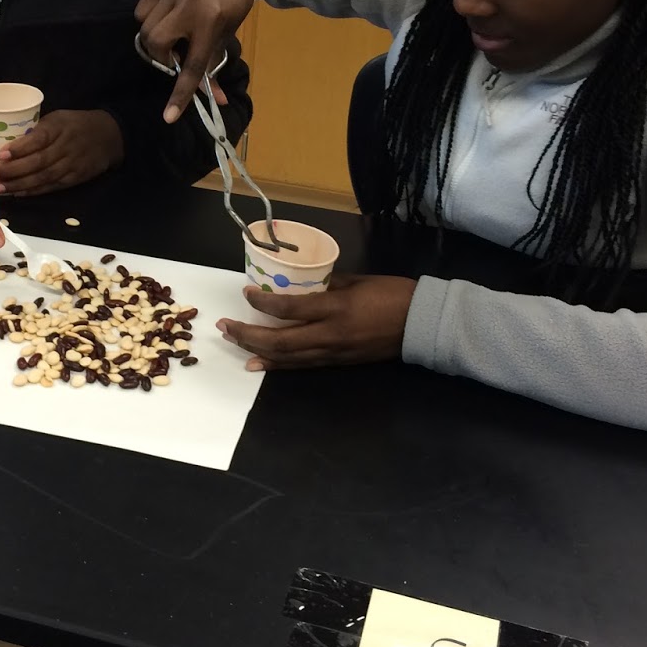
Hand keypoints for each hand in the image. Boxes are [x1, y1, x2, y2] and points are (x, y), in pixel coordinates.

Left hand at [0, 109, 123, 195]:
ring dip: (19, 184)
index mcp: (60, 127)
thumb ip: (38, 130)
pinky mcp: (75, 178)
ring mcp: (72, 165)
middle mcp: (66, 147)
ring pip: (43, 177)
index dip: (20, 148)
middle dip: (13, 170)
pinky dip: (33, 191)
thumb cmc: (77, 124)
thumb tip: (8, 141)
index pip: (39, 139)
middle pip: (38, 161)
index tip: (0, 154)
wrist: (109, 137)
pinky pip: (51, 186)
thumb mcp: (58, 117)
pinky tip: (17, 193)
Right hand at [135, 0, 257, 121]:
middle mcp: (188, 4)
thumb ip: (213, 63)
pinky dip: (149, 21)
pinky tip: (166, 18)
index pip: (193, 65)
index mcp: (211, 20)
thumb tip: (217, 100)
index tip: (169, 116)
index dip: (181, 93)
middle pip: (157, 44)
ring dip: (156, 41)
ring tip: (172, 35)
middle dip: (162, 57)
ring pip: (145, 28)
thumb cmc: (233, 2)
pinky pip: (141, 11)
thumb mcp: (227, 33)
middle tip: (176, 56)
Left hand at [218, 275, 417, 369]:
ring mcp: (334, 352)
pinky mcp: (339, 363)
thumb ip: (326, 285)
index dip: (263, 303)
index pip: (289, 309)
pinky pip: (302, 365)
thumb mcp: (357, 281)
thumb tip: (300, 284)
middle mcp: (330, 334)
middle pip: (279, 340)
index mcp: (336, 308)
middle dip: (248, 334)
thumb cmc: (392, 294)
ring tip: (234, 344)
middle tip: (225, 327)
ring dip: (257, 351)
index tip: (246, 293)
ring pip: (287, 357)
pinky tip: (261, 363)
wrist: (421, 324)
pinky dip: (278, 364)